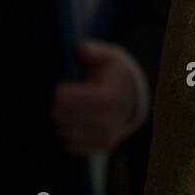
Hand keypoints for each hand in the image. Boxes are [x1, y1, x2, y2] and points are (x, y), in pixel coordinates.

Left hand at [51, 40, 142, 154]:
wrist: (134, 98)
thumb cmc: (116, 76)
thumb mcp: (110, 57)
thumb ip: (95, 51)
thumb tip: (82, 48)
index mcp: (109, 96)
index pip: (68, 98)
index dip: (61, 91)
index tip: (62, 86)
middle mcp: (108, 120)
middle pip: (63, 116)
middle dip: (59, 106)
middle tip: (64, 99)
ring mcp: (106, 136)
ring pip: (65, 132)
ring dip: (63, 121)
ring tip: (70, 110)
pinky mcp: (103, 146)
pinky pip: (72, 146)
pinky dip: (70, 135)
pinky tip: (76, 123)